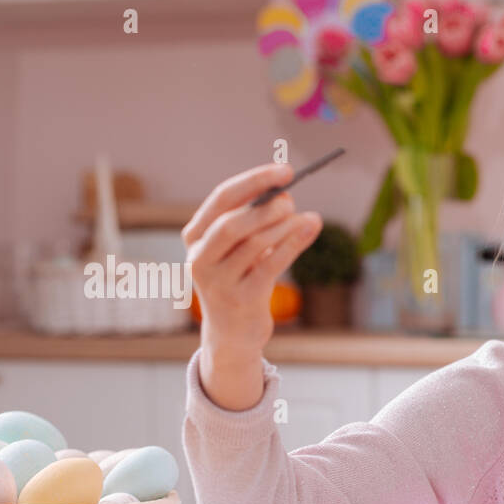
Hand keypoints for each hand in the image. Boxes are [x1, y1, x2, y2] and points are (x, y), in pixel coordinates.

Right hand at [181, 162, 322, 354]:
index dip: (255, 182)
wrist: (232, 333)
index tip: (285, 171)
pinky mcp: (241, 299)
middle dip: (265, 206)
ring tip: (304, 217)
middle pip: (232, 222)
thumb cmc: (240, 279)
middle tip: (291, 197)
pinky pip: (270, 266)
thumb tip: (290, 198)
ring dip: (283, 226)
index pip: (222, 199)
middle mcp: (199, 258)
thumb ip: (260, 223)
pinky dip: (292, 245)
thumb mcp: (243, 249)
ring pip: (254, 244)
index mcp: (194, 236)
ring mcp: (218, 281)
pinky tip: (309, 229)